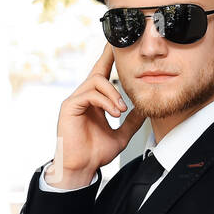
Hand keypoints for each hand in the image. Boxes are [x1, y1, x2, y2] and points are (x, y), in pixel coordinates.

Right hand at [48, 46, 146, 187]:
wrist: (82, 167)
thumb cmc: (95, 153)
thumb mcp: (121, 135)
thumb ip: (131, 122)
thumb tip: (144, 111)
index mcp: (94, 102)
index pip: (102, 75)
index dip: (109, 59)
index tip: (117, 46)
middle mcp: (83, 97)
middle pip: (97, 70)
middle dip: (109, 58)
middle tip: (121, 50)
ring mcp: (75, 100)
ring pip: (96, 81)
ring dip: (114, 94)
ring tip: (121, 110)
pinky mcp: (69, 106)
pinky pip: (90, 94)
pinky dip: (105, 102)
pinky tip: (114, 112)